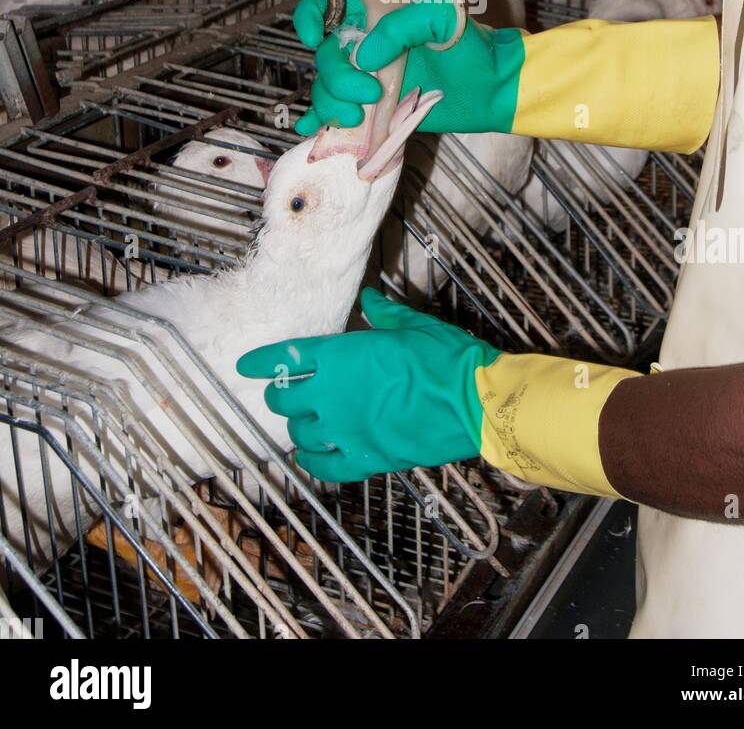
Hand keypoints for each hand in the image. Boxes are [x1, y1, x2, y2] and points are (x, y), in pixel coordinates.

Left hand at [237, 288, 635, 493]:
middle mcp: (336, 394)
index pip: (289, 357)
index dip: (263, 362)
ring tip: (301, 423)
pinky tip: (310, 459)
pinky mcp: (367, 457)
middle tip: (282, 393)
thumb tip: (369, 301)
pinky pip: (327, 466)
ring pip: (301, 433)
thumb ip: (384, 315)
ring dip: (297, 427)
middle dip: (280, 394)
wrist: (474, 402)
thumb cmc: (446, 359)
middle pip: (287, 398)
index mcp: (344, 356)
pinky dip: (314, 462)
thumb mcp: (414, 326)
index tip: (246, 366)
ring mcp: (348, 429)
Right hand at [292, 0, 524, 136]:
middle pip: (326, 54)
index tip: (315, 36)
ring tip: (357, 118)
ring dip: (332, 103)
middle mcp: (365, 39)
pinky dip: (318, 119)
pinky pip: (334, 109)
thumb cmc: (471, 46)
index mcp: (377, 8)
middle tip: (370, 93)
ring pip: (327, 85)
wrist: (491, 88)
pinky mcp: (370, 103)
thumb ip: (404, 27)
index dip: (312, 14)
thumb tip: (364, 56)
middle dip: (338, 78)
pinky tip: (311, 129)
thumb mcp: (444, 20)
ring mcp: (366, 74)